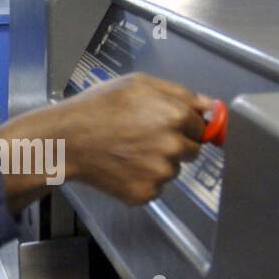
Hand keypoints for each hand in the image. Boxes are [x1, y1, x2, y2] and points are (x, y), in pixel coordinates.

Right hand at [0, 73, 214, 211]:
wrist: (67, 140)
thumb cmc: (99, 107)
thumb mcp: (138, 84)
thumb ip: (180, 93)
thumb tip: (211, 106)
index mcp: (176, 116)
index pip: (201, 126)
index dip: (183, 124)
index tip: (163, 124)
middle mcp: (174, 147)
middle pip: (191, 151)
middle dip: (174, 145)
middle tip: (144, 138)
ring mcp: (161, 173)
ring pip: (172, 170)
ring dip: (158, 163)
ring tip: (128, 151)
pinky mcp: (146, 193)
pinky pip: (156, 188)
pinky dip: (143, 180)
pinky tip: (123, 167)